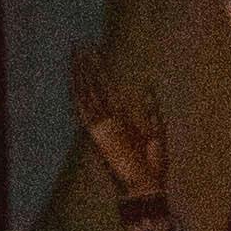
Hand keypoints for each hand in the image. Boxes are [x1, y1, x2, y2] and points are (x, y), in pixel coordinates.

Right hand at [70, 41, 166, 208]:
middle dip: (88, 65)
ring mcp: (102, 126)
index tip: (95, 51)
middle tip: (80, 44)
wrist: (145, 187)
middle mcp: (108, 120)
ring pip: (87, 93)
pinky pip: (84, 111)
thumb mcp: (156, 130)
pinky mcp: (98, 135)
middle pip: (95, 86)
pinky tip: (74, 78)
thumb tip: (146, 85)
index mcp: (122, 118)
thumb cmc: (153, 166)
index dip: (101, 69)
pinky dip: (78, 94)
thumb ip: (151, 108)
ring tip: (75, 53)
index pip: (107, 87)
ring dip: (81, 73)